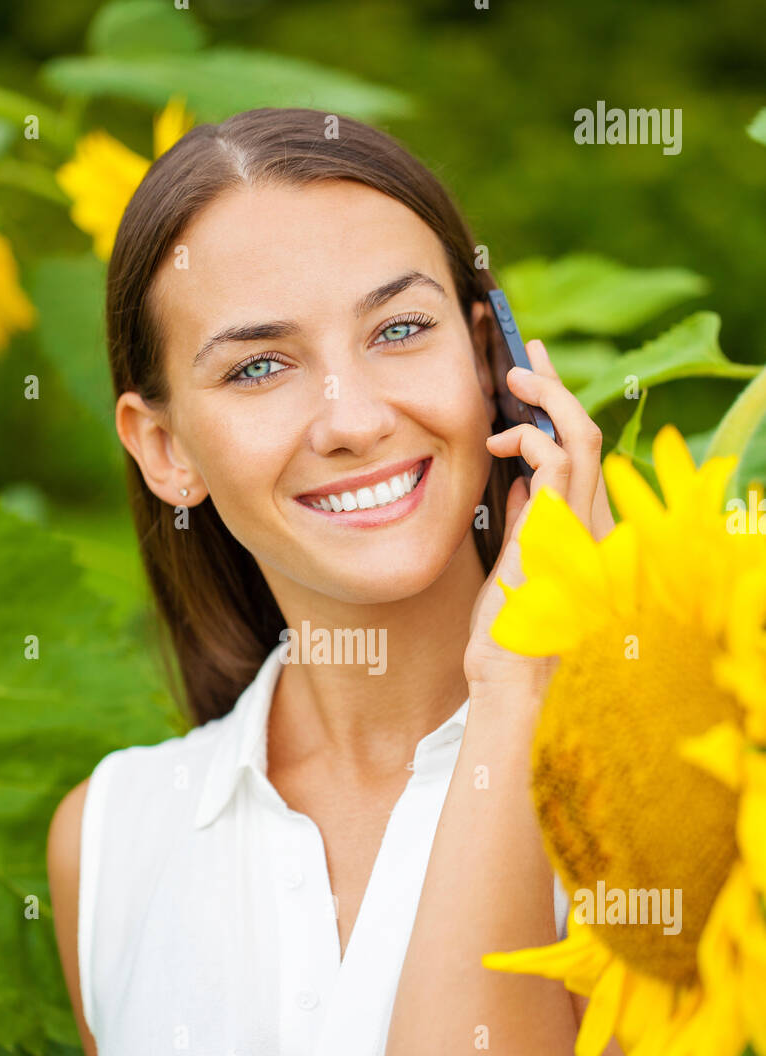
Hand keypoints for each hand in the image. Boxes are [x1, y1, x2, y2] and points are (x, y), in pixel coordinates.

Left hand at [465, 339, 615, 690]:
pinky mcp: (558, 529)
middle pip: (586, 432)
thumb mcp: (515, 563)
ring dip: (546, 397)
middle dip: (555, 385)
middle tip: (526, 352)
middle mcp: (589, 520)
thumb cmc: (504, 629)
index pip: (578, 451)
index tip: (530, 379)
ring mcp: (579, 524)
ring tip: (512, 376)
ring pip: (581, 435)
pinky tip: (498, 439)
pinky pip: (556, 462)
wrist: (505, 672)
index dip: (557, 409)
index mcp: (579, 526)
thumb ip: (527, 521)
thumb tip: (521, 485)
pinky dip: (528, 437)